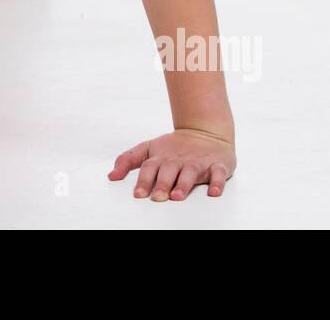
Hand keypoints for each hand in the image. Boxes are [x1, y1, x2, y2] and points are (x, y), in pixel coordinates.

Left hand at [108, 128, 235, 200]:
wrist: (206, 131)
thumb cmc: (174, 146)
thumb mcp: (149, 148)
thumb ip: (128, 160)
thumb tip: (111, 176)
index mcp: (161, 157)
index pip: (150, 168)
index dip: (143, 180)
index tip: (138, 194)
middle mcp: (178, 160)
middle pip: (169, 171)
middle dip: (162, 184)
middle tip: (157, 198)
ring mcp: (198, 162)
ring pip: (190, 173)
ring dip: (184, 184)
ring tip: (177, 196)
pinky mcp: (217, 165)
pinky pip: (218, 174)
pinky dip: (217, 183)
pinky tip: (213, 192)